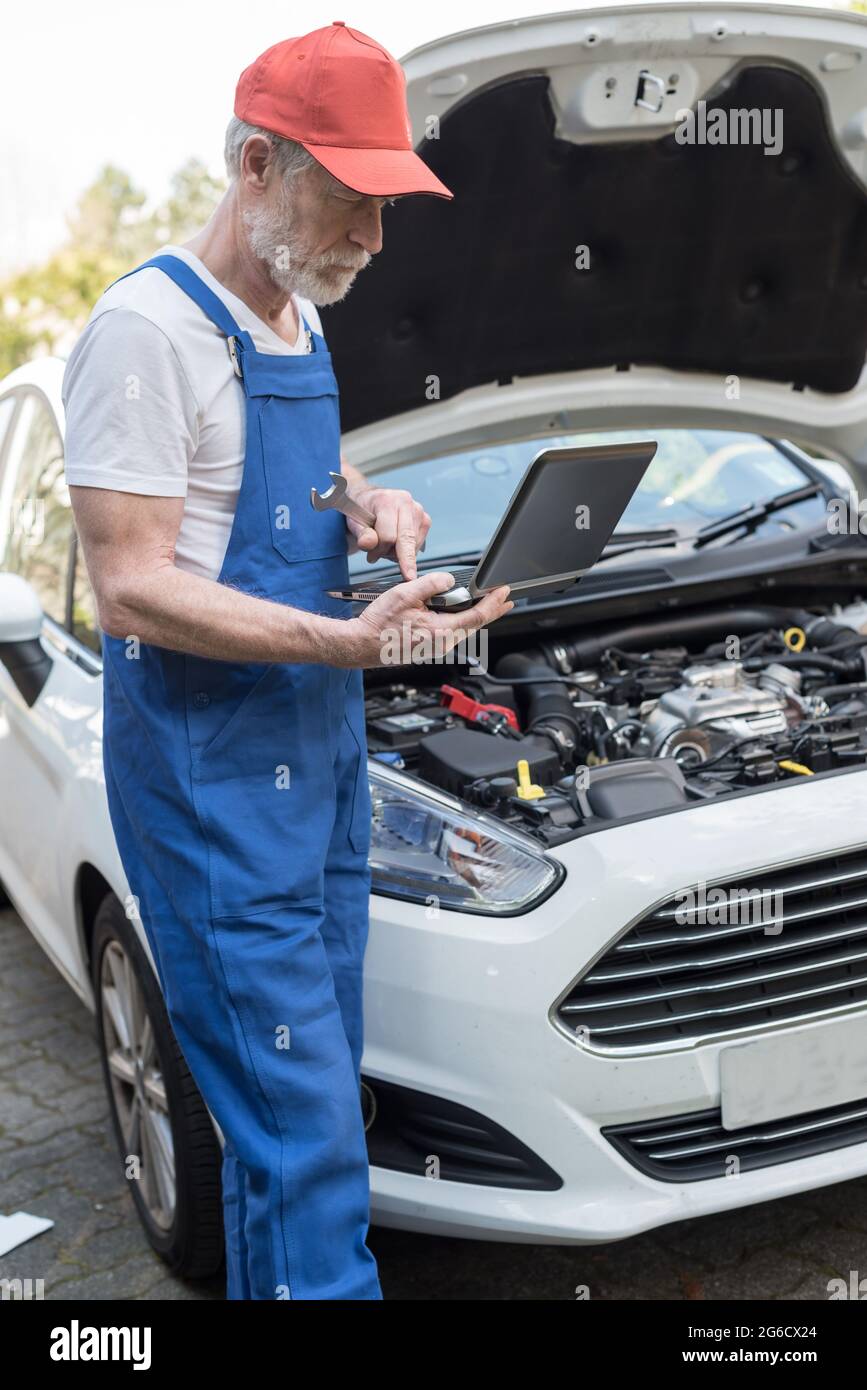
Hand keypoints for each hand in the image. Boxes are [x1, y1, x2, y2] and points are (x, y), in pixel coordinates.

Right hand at [336, 572, 513, 668]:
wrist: (361, 644)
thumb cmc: (378, 624)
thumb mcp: (405, 594)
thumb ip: (431, 584)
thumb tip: (449, 580)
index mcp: (439, 631)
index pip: (476, 617)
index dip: (494, 603)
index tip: (504, 592)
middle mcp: (441, 644)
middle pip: (476, 625)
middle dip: (493, 610)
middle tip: (506, 599)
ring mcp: (436, 648)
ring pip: (465, 630)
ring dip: (479, 616)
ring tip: (490, 604)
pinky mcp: (430, 648)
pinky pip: (454, 633)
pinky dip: (464, 621)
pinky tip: (464, 614)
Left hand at [345, 485, 430, 579]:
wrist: (370, 501)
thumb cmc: (362, 511)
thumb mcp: (354, 522)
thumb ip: (361, 533)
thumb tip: (368, 543)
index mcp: (387, 500)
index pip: (388, 536)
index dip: (379, 550)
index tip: (371, 556)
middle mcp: (406, 503)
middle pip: (407, 539)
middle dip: (405, 560)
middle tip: (407, 576)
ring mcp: (418, 511)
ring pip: (413, 544)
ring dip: (400, 553)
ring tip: (386, 546)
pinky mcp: (425, 520)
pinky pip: (419, 545)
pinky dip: (408, 550)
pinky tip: (397, 544)